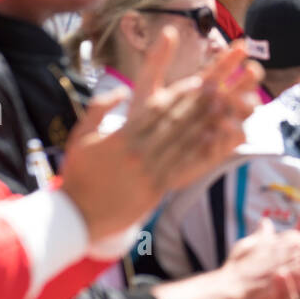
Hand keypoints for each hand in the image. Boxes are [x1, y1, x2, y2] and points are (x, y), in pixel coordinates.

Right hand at [60, 30, 260, 241]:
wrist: (77, 216)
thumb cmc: (78, 174)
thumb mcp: (80, 136)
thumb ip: (99, 108)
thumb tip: (121, 90)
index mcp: (122, 136)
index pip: (156, 110)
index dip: (179, 95)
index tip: (197, 82)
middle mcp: (138, 152)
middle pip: (174, 123)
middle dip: (198, 104)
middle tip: (218, 89)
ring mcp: (149, 172)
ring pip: (182, 143)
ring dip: (204, 123)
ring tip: (222, 109)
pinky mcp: (156, 189)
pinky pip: (182, 166)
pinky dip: (199, 151)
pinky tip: (213, 139)